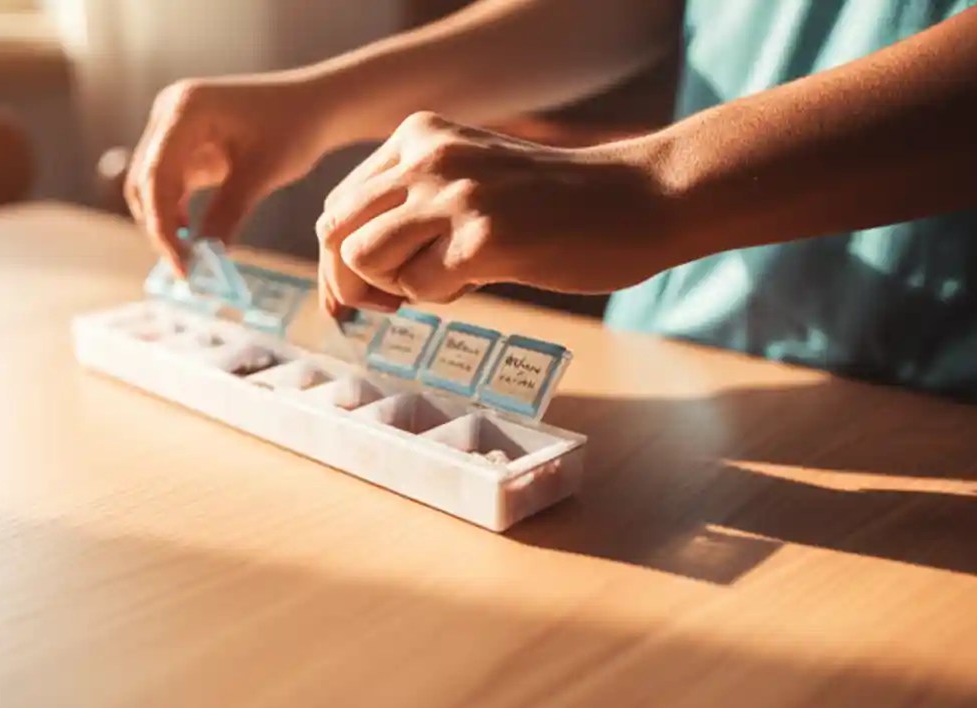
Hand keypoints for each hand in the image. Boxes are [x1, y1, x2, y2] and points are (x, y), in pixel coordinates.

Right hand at [126, 75, 334, 273]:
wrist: (314, 105)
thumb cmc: (295, 129)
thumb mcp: (262, 174)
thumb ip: (228, 213)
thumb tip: (204, 258)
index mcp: (185, 109)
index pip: (156, 175)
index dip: (162, 225)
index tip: (181, 264)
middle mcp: (169, 112)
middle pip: (145, 180)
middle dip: (159, 227)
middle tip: (184, 268)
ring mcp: (172, 125)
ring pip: (151, 184)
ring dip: (164, 221)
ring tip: (189, 257)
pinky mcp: (182, 141)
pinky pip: (167, 182)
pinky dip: (175, 211)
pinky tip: (192, 237)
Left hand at [315, 111, 683, 311]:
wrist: (640, 200)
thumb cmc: (556, 203)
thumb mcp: (470, 178)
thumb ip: (411, 209)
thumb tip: (343, 280)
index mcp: (420, 135)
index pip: (339, 204)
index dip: (342, 258)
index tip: (368, 293)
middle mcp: (428, 156)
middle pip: (337, 233)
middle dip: (353, 282)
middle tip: (392, 303)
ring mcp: (454, 194)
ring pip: (364, 259)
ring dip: (395, 288)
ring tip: (444, 281)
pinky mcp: (482, 238)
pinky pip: (416, 289)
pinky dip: (439, 298)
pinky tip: (480, 279)